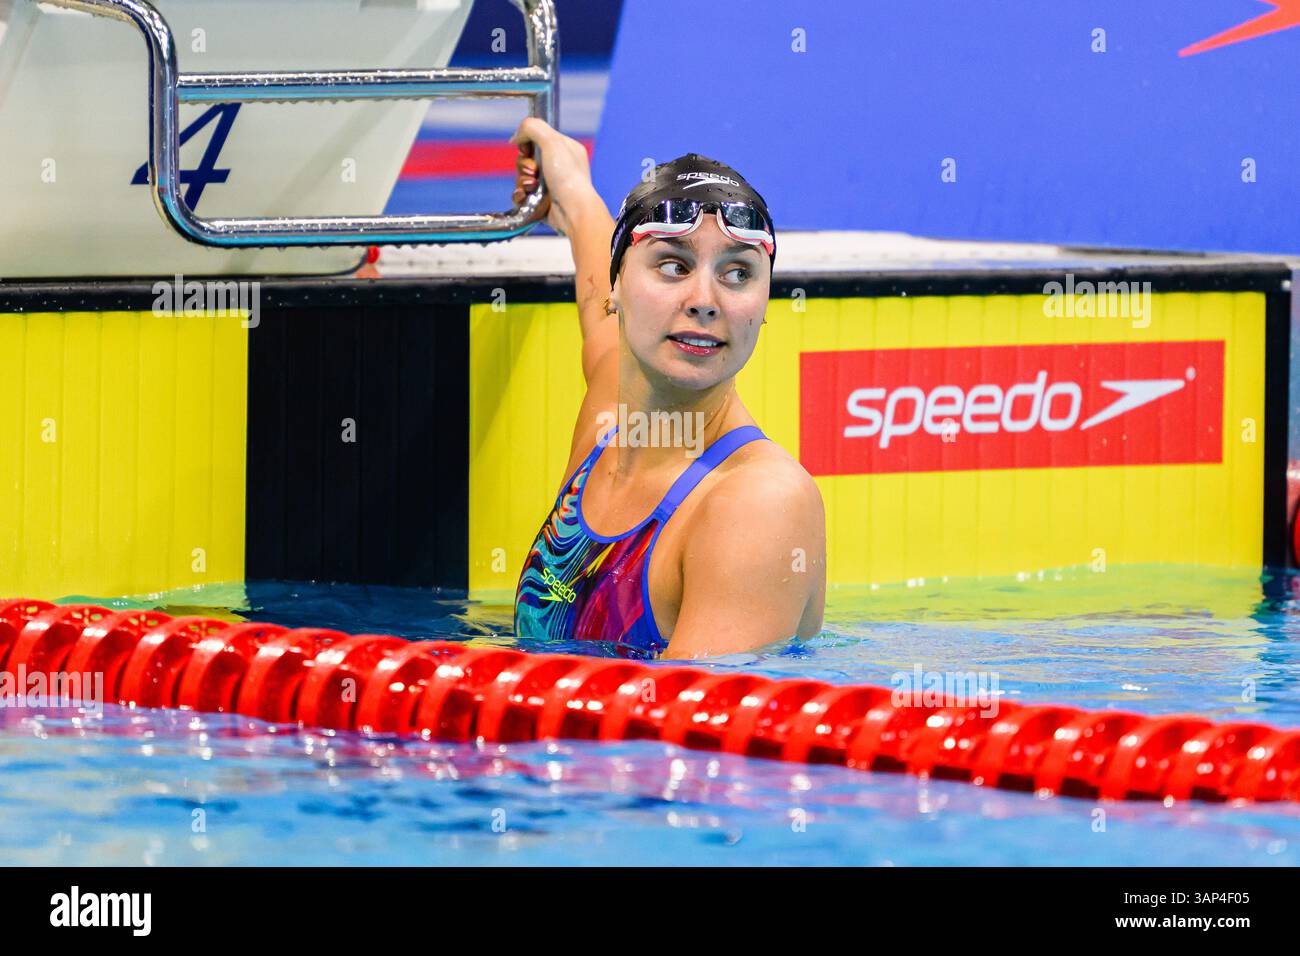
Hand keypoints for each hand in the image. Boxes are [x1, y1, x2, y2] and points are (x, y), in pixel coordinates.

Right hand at [510, 116, 600, 235]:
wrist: (572, 211)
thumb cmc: (568, 176)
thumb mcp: (552, 141)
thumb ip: (531, 127)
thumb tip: (516, 137)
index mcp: (564, 149)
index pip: (537, 139)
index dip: (527, 143)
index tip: (527, 149)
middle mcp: (557, 166)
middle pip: (526, 158)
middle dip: (524, 164)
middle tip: (534, 171)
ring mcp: (548, 185)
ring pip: (522, 177)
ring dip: (522, 181)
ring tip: (534, 187)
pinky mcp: (540, 202)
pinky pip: (521, 195)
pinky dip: (520, 195)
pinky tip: (526, 197)